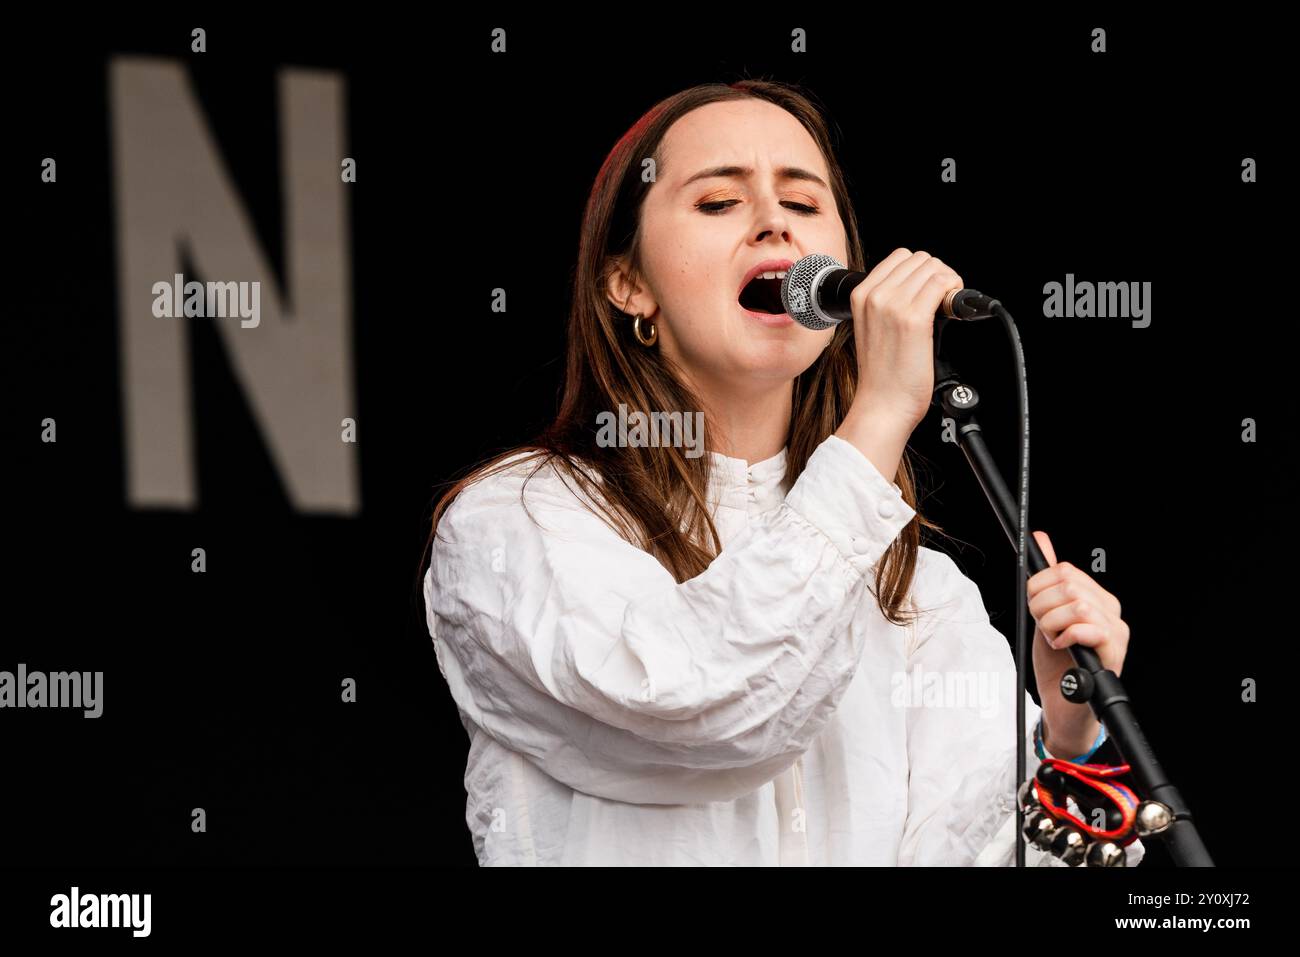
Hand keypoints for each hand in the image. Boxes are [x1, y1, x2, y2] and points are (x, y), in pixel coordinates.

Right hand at [846, 248, 963, 430]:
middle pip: (919, 259)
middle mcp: (874, 296)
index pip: (900, 257)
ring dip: (948, 281)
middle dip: (937, 274)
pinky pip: (942, 284)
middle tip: (943, 298)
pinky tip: (952, 309)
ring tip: (947, 304)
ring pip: (933, 268)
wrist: (883, 404)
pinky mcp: (914, 319)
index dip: (921, 270)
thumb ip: (888, 303)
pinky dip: (953, 291)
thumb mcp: (873, 328)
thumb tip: (923, 286)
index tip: (929, 289)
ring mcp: (893, 305)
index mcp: (860, 295)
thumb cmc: (882, 374)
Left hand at [1028, 530, 1130, 757]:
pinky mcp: (1114, 652)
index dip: (1038, 587)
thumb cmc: (1056, 661)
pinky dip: (1065, 635)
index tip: (1034, 608)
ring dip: (1052, 623)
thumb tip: (1040, 539)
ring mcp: (1116, 632)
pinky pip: (1088, 628)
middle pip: (1068, 585)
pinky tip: (1061, 646)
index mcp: (1095, 598)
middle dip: (1041, 605)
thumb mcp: (1044, 613)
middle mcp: (1110, 611)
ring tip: (1053, 639)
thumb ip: (1045, 579)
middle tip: (1042, 626)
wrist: (1063, 704)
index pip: (1064, 571)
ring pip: (1077, 605)